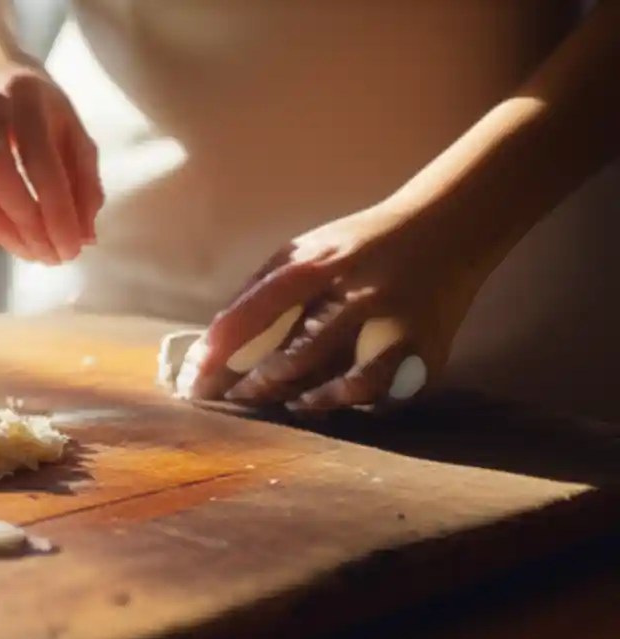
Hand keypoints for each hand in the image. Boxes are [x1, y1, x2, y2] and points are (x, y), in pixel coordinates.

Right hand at [0, 61, 103, 263]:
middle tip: (46, 255)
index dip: (55, 210)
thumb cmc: (39, 113)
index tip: (70, 249)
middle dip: (21, 222)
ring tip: (23, 250)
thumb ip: (83, 182)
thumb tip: (83, 238)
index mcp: (23, 94)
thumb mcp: (72, 133)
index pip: (38, 158)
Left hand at [183, 202, 492, 412]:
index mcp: (320, 263)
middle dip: (256, 386)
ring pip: (344, 386)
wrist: (448, 231)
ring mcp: (397, 328)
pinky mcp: (426, 353)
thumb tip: (215, 341)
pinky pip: (383, 395)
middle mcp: (358, 296)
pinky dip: (354, 405)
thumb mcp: (305, 249)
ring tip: (290, 402)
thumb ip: (261, 290)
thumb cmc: (358, 246)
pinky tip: (336, 400)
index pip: (257, 311)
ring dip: (307, 401)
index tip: (192, 380)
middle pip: (296, 356)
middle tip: (236, 399)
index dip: (219, 351)